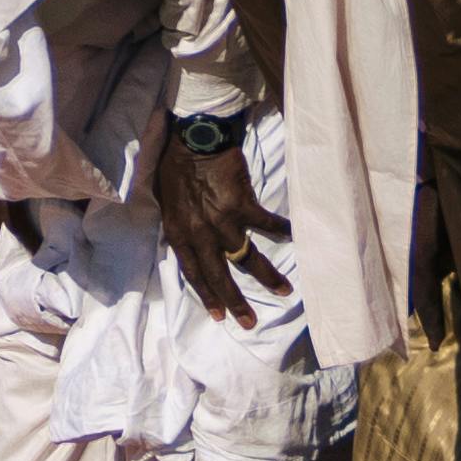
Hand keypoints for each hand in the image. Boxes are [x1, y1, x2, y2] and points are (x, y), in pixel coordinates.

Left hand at [163, 137, 284, 321]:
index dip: (207, 295)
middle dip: (236, 301)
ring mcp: (223, 221)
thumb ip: (178, 225)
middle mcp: (200, 233)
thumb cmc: (175, 166)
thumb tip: (190, 241)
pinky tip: (295, 238)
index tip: (219, 315)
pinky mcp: (243, 206)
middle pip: (219, 275)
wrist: (194, 138)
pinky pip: (267, 225)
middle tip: (249, 322)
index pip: (193, 273)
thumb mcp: (165, 201)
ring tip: (284, 290)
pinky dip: (283, 231)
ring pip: (247, 258)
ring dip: (267, 276)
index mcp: (178, 233)